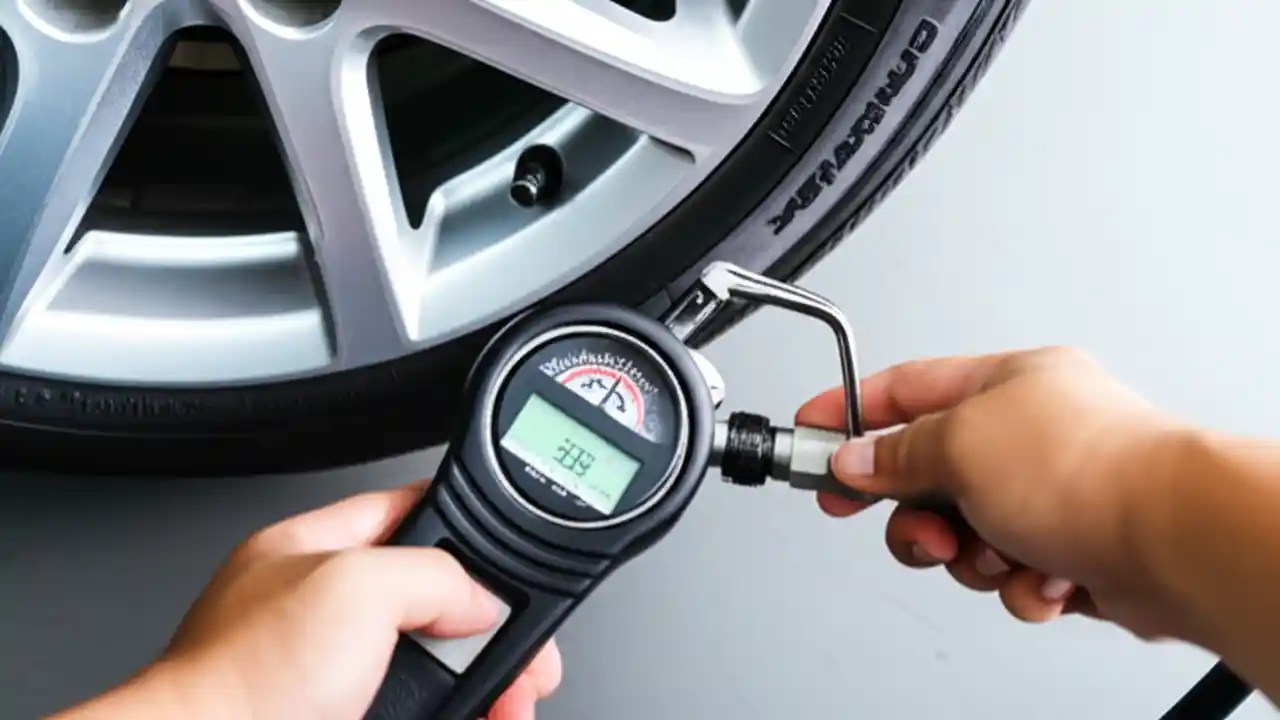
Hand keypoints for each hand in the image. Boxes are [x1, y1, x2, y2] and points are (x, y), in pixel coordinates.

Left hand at [55, 482, 560, 719]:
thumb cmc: (238, 683)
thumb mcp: (354, 587)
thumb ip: (432, 571)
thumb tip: (480, 598)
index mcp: (317, 550)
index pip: (411, 510)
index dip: (468, 524)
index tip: (513, 551)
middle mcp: (328, 613)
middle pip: (439, 602)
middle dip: (491, 628)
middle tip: (522, 653)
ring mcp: (337, 677)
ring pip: (440, 672)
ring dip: (486, 685)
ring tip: (508, 701)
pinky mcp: (351, 717)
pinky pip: (427, 713)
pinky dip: (467, 715)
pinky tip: (487, 716)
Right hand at [799, 347, 1189, 637]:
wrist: (1174, 541)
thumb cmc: (1091, 469)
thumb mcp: (961, 443)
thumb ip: (898, 452)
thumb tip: (856, 459)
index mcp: (1004, 385)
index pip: (904, 389)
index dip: (848, 411)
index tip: (810, 434)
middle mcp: (1028, 434)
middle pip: (929, 476)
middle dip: (917, 516)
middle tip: (921, 528)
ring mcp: (1051, 494)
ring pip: (965, 536)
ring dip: (973, 556)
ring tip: (1003, 550)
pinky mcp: (1070, 548)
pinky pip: (1009, 573)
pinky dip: (1020, 582)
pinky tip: (1047, 571)